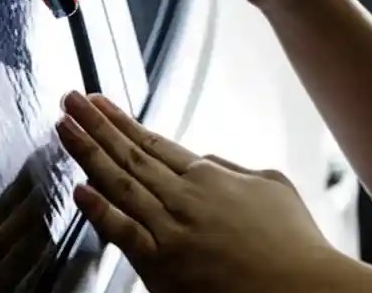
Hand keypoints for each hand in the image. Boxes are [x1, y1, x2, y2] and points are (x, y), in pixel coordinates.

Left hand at [55, 91, 344, 291]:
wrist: (307, 290)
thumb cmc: (296, 245)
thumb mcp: (273, 188)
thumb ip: (234, 170)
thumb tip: (207, 159)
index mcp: (211, 176)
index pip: (154, 142)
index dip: (122, 121)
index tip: (98, 101)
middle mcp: (186, 197)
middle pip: (130, 154)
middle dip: (95, 124)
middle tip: (69, 98)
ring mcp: (173, 230)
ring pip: (121, 184)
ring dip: (88, 152)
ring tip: (64, 127)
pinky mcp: (165, 267)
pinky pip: (125, 233)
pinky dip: (100, 210)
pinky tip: (79, 189)